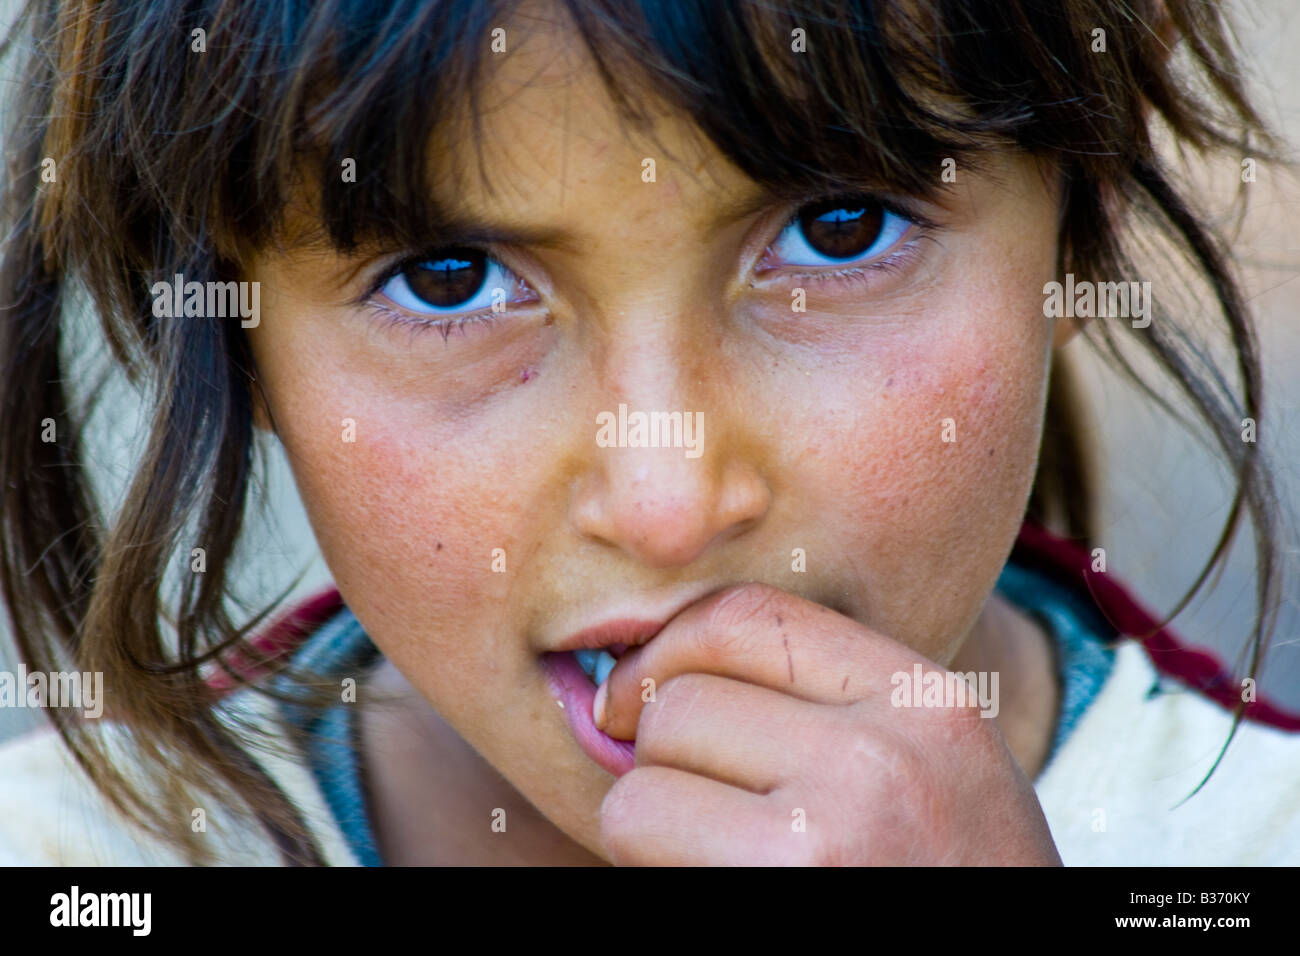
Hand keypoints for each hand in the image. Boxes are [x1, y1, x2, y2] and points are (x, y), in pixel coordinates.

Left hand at [594, 583, 1061, 864]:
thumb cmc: (947, 875)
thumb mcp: (929, 765)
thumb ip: (824, 705)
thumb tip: (643, 675)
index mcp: (922, 700)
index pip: (746, 616)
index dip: (669, 649)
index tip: (636, 697)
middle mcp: (880, 756)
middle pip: (680, 701)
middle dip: (662, 756)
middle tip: (702, 811)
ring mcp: (827, 834)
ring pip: (642, 781)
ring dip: (649, 821)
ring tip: (716, 855)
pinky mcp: (773, 888)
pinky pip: (636, 839)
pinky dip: (648, 864)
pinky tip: (714, 885)